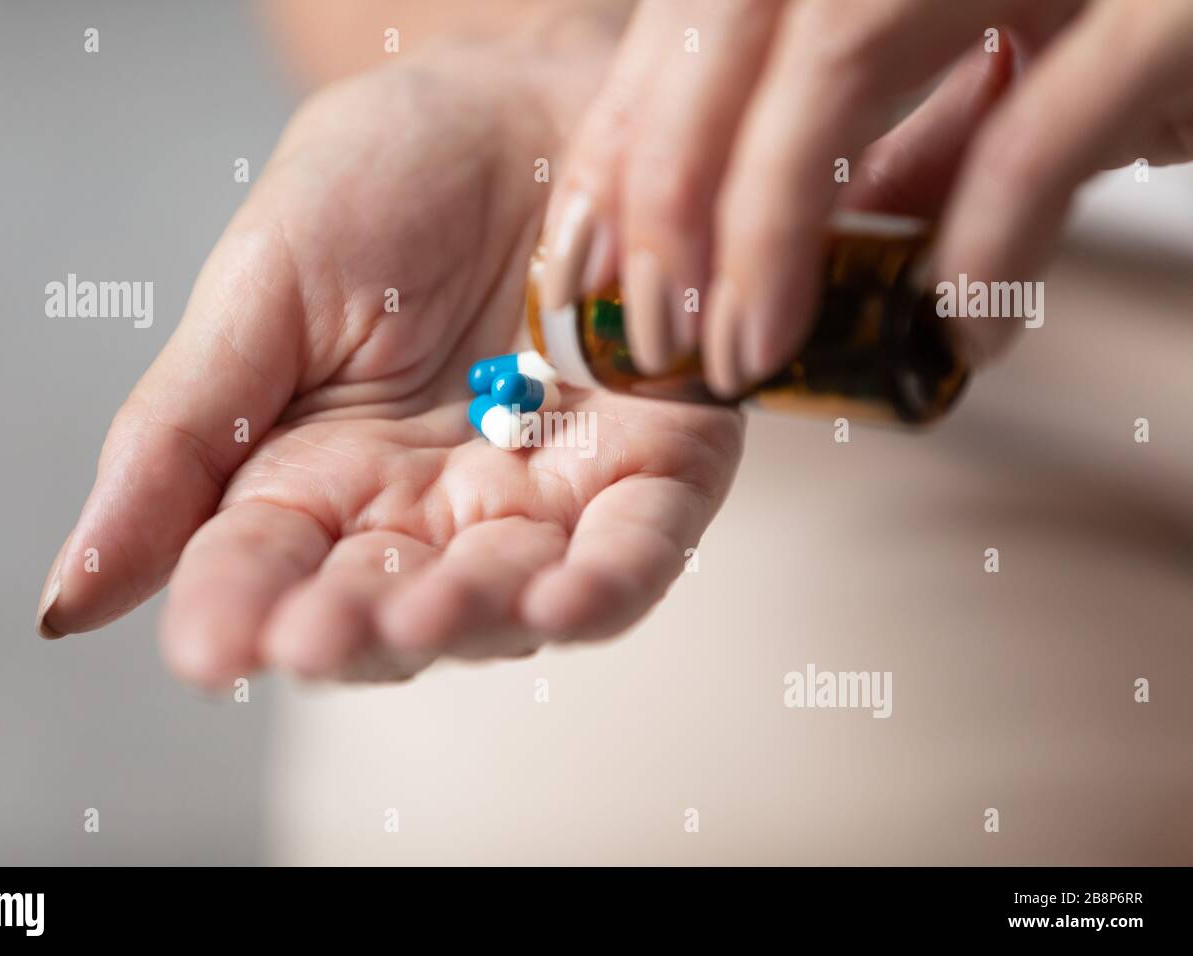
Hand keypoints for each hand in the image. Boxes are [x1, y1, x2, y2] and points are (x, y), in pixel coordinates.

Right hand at [35, 41, 742, 683]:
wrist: (531, 97)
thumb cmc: (388, 175)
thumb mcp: (263, 286)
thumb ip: (179, 436)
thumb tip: (68, 595)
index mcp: (315, 475)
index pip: (262, 568)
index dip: (235, 610)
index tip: (209, 646)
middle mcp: (425, 511)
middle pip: (384, 607)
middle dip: (353, 628)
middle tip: (314, 635)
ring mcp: (540, 497)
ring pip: (506, 598)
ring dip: (470, 616)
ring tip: (425, 615)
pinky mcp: (649, 466)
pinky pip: (635, 549)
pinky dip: (607, 582)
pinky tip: (564, 599)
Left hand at [540, 0, 1192, 391]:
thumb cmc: (1134, 13)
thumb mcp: (984, 49)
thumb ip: (888, 125)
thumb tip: (814, 240)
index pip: (699, 18)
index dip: (623, 142)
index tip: (579, 263)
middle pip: (734, 21)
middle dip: (668, 189)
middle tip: (656, 334)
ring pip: (839, 50)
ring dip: (772, 225)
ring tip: (748, 355)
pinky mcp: (1173, 4)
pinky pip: (1036, 130)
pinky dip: (982, 251)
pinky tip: (959, 341)